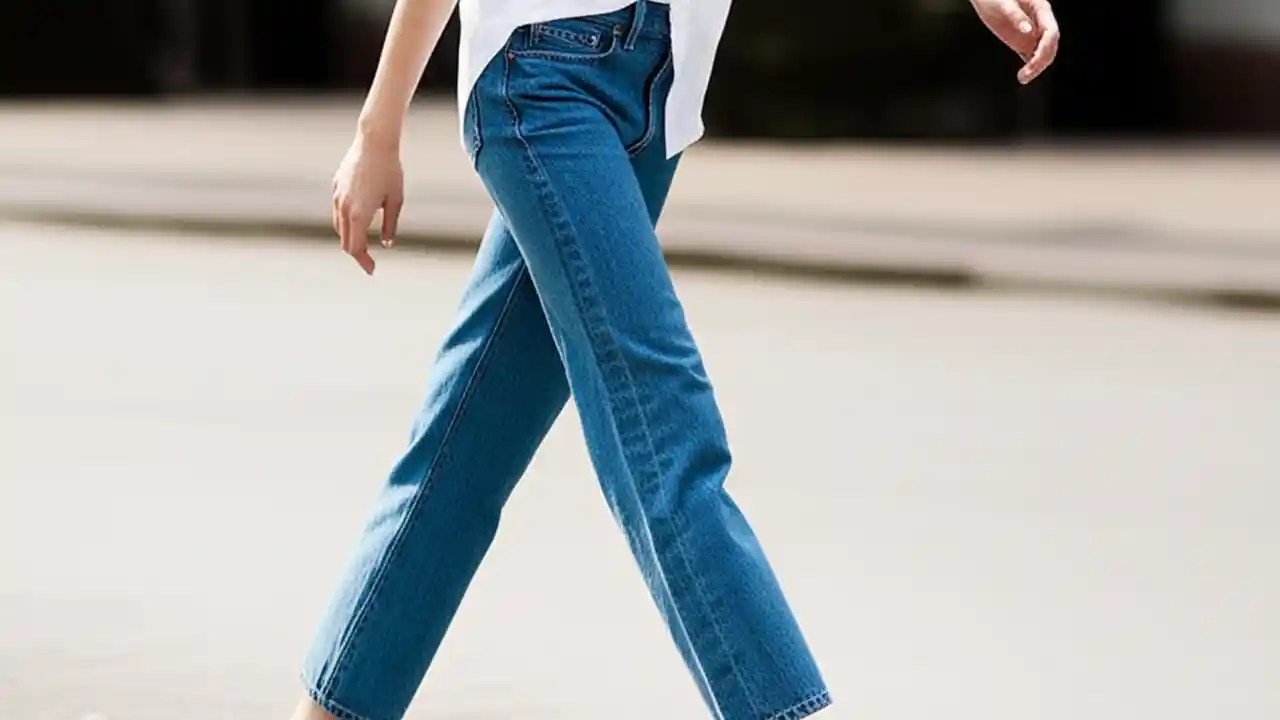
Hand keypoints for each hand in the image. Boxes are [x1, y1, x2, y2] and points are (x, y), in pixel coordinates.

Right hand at [332, 136, 403, 274]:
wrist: (374, 142)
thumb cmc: (390, 170)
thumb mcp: (396, 201)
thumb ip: (390, 226)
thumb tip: (386, 244)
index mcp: (359, 214)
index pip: (355, 248)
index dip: (363, 261)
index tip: (372, 270)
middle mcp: (344, 208)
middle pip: (345, 241)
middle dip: (357, 253)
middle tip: (370, 261)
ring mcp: (337, 197)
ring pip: (339, 227)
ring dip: (350, 238)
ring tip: (364, 243)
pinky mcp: (336, 187)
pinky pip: (338, 211)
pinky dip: (346, 223)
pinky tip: (357, 222)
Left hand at [970, 0, 1059, 84]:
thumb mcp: (1004, 4)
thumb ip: (1016, 16)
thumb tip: (1028, 30)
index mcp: (1041, 10)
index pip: (1051, 32)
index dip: (1045, 48)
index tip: (1034, 61)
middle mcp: (1040, 22)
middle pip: (1050, 46)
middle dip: (1041, 62)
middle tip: (1026, 74)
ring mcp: (1032, 33)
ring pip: (1043, 53)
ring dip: (1036, 67)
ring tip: (1023, 78)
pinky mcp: (1023, 41)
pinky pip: (1032, 56)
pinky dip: (1030, 67)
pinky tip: (1023, 75)